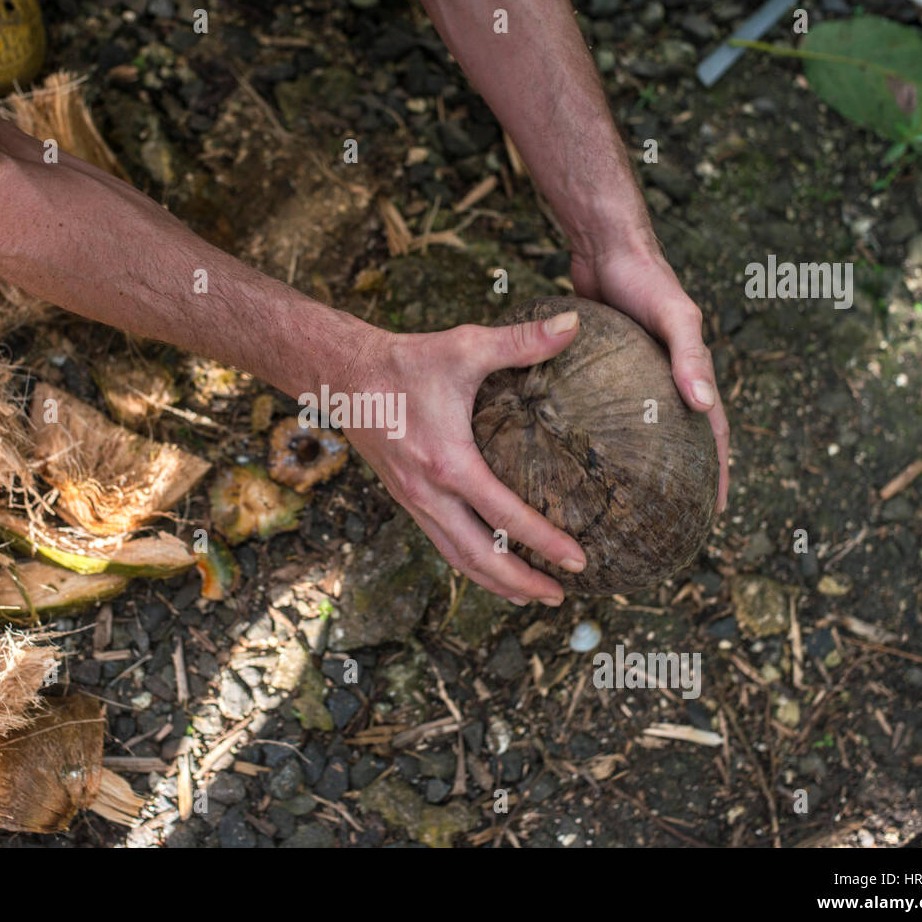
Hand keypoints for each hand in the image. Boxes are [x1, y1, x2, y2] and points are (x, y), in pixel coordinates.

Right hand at [337, 313, 587, 606]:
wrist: (344, 375)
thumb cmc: (406, 361)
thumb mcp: (465, 345)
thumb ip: (521, 340)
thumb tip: (573, 325)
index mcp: (448, 462)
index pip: (504, 516)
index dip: (544, 542)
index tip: (578, 560)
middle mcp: (428, 492)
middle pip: (479, 557)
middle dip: (522, 582)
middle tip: (561, 596)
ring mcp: (414, 500)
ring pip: (457, 559)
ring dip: (496, 582)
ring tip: (533, 595)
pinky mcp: (406, 499)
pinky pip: (443, 545)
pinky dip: (472, 564)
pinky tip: (493, 567)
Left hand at [570, 244, 729, 512]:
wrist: (605, 245)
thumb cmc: (646, 278)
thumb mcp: (675, 317)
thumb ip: (690, 356)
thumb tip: (704, 405)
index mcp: (689, 376)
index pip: (710, 436)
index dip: (714, 475)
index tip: (711, 516)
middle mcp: (663, 383)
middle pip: (674, 442)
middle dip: (676, 482)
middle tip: (663, 524)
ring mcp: (630, 379)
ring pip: (636, 433)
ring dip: (634, 467)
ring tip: (619, 506)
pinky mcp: (597, 372)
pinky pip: (598, 414)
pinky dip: (595, 438)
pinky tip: (573, 463)